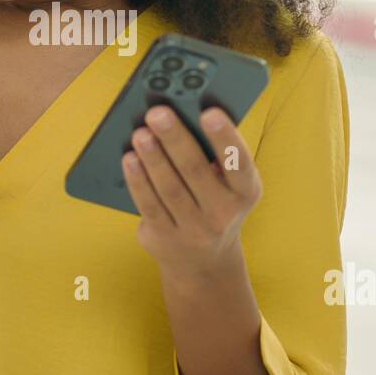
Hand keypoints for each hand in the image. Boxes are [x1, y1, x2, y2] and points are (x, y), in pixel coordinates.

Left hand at [123, 105, 261, 278]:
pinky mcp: (165, 238)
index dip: (225, 137)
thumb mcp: (229, 186)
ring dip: (152, 158)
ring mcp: (194, 230)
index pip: (239, 162)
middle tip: (157, 113)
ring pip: (169, 188)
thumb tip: (182, 115)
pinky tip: (129, 159)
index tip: (209, 113)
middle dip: (174, 139)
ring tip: (140, 133)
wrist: (204, 261)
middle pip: (195, 171)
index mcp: (245, 192)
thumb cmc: (215, 203)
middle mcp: (223, 213)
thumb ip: (216, 156)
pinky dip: (138, 180)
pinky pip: (149, 205)